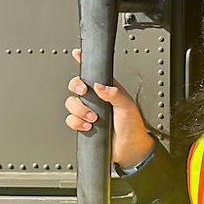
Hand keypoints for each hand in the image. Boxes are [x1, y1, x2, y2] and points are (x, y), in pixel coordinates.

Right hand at [65, 49, 154, 167]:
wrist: (129, 149)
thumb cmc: (133, 126)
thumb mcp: (127, 106)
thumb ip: (115, 94)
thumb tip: (100, 86)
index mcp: (107, 89)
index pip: (94, 72)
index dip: (84, 62)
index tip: (77, 54)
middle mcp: (96, 99)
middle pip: (76, 85)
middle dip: (76, 86)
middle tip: (84, 91)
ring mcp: (88, 112)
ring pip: (71, 103)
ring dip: (80, 110)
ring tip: (94, 118)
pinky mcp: (83, 125)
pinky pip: (70, 120)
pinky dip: (77, 122)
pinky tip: (88, 126)